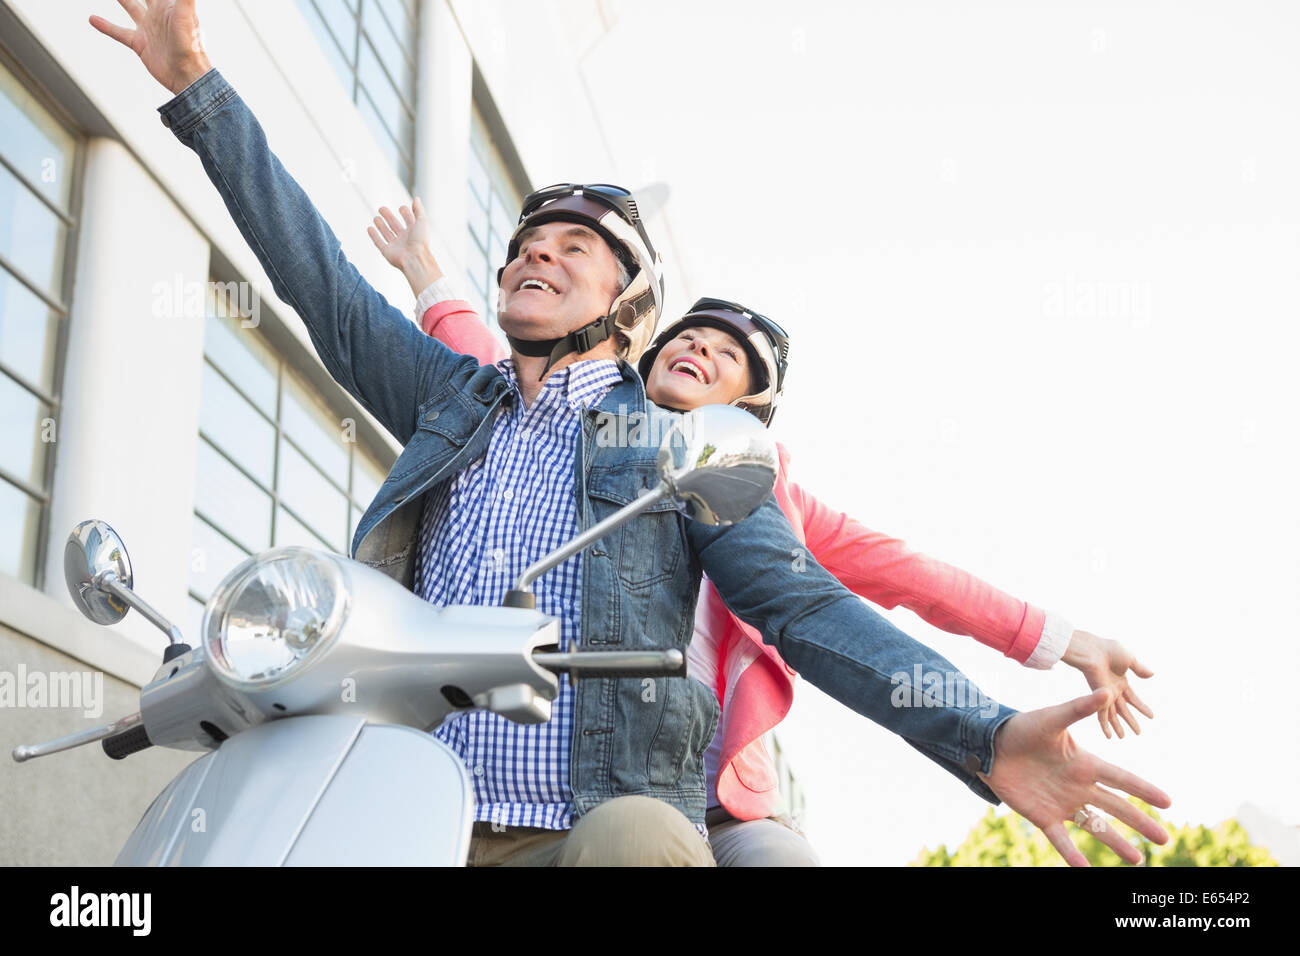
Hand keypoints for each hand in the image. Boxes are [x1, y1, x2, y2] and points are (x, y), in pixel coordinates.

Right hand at [90, 0, 211, 95]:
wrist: (186, 74)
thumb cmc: (191, 44)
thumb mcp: (186, 13)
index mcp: (168, 5)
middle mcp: (158, 14)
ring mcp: (148, 29)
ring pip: (130, 7)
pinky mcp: (140, 44)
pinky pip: (118, 32)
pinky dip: (105, 26)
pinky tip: (92, 19)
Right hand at [367, 197, 442, 296]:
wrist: (415, 259)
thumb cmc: (421, 241)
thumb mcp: (422, 221)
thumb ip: (418, 209)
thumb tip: (416, 198)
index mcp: (414, 232)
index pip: (409, 220)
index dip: (405, 213)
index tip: (402, 208)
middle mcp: (405, 238)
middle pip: (395, 225)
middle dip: (388, 217)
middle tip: (382, 208)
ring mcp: (395, 245)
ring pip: (386, 233)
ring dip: (381, 225)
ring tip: (376, 217)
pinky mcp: (387, 252)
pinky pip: (379, 242)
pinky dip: (374, 235)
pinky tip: (369, 228)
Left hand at [980, 688, 1170, 866]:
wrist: (989, 746)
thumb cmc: (1022, 728)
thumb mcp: (1051, 719)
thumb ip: (1078, 710)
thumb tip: (1106, 691)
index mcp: (1085, 763)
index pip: (1121, 779)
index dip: (1143, 790)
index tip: (1168, 802)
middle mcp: (1079, 786)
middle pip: (1116, 807)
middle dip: (1140, 822)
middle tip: (1164, 839)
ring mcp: (1063, 803)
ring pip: (1096, 826)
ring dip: (1116, 842)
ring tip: (1137, 859)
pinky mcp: (1043, 816)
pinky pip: (1062, 839)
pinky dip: (1073, 855)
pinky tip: (1085, 869)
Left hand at [1063, 629, 1153, 738]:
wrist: (1093, 650)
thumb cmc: (1109, 650)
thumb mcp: (1129, 659)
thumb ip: (1139, 668)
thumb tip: (1152, 675)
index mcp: (1120, 681)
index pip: (1133, 698)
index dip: (1142, 707)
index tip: (1151, 716)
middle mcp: (1112, 690)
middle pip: (1124, 709)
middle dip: (1131, 720)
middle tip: (1138, 732)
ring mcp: (1105, 694)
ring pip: (1114, 714)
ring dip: (1119, 726)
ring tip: (1123, 737)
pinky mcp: (1097, 697)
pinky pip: (1102, 715)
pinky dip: (1105, 726)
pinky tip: (1109, 736)